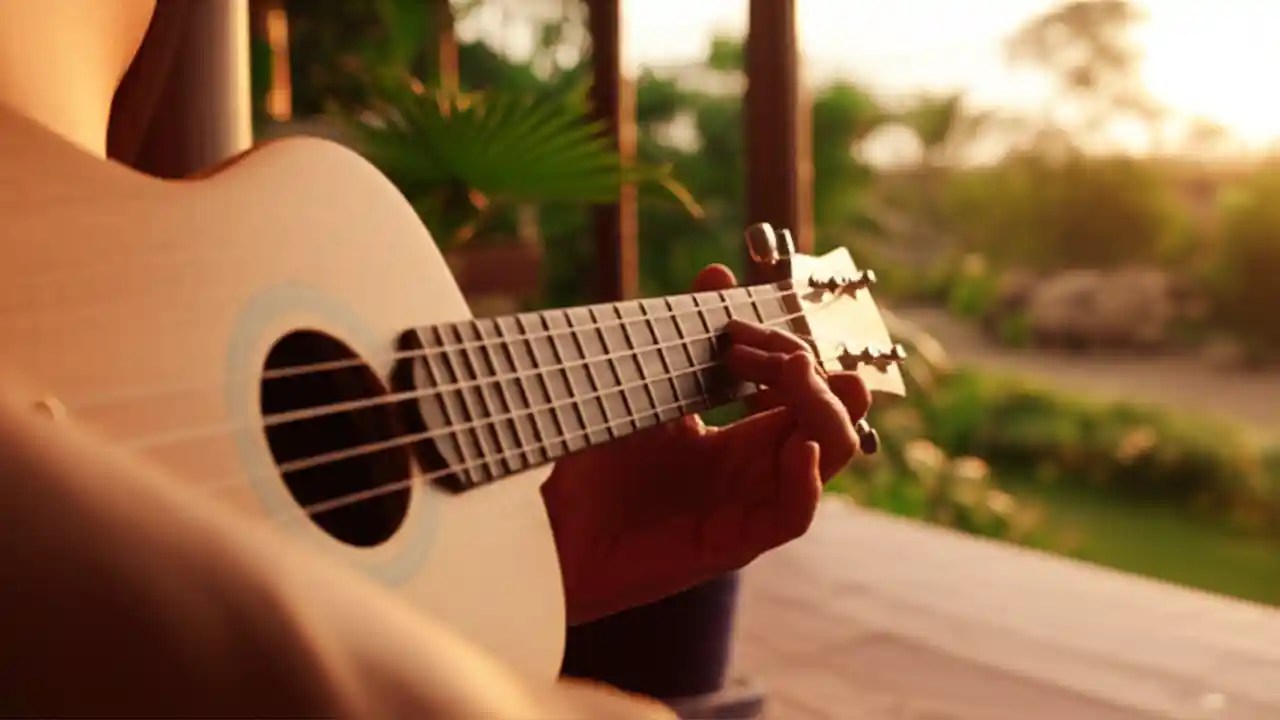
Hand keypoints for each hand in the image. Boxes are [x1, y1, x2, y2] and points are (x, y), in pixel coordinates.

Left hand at [542, 264, 871, 625]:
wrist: (554, 528)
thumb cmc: (597, 466)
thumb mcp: (647, 390)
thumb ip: (686, 339)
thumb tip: (719, 271)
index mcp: (743, 436)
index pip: (803, 385)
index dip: (786, 350)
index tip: (734, 329)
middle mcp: (757, 468)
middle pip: (830, 415)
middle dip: (814, 371)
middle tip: (766, 352)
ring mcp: (749, 504)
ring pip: (829, 455)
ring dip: (824, 411)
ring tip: (796, 375)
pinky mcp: (733, 543)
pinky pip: (793, 515)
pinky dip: (806, 480)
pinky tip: (799, 446)